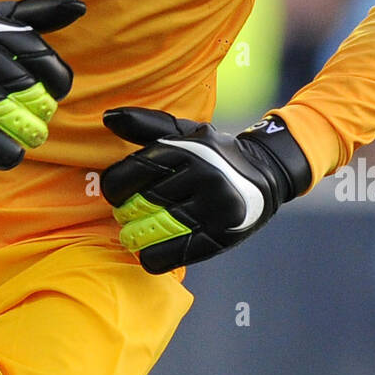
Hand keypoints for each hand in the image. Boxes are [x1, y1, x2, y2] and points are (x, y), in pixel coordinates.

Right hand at [0, 0, 84, 168]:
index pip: (40, 58)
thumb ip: (43, 11)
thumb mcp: (6, 13)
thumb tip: (79, 7)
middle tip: (45, 114)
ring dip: (25, 128)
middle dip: (42, 105)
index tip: (58, 90)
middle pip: (23, 86)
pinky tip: (14, 155)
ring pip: (0, 111)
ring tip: (35, 136)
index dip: (57, 79)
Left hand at [100, 107, 311, 272]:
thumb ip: (146, 124)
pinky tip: (149, 253)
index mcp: (188, 148)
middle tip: (125, 215)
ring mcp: (215, 206)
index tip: (115, 192)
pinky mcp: (223, 234)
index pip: (134, 171)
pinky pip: (176, 253)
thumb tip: (108, 117)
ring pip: (157, 229)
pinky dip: (155, 257)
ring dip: (137, 236)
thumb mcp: (184, 133)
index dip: (114, 186)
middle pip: (143, 201)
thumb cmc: (212, 153)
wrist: (266, 173)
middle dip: (126, 212)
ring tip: (134, 234)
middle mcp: (204, 174)